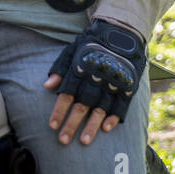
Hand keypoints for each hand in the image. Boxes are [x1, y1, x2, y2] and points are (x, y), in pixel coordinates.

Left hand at [43, 19, 145, 145]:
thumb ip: (60, 68)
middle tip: (63, 141)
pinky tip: (106, 129)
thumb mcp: (72, 50)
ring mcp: (113, 82)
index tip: (52, 126)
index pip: (67, 93)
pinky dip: (114, 117)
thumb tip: (47, 86)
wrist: (121, 32)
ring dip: (92, 125)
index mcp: (81, 69)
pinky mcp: (127, 85)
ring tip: (84, 141)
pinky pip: (121, 105)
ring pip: (101, 108)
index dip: (59, 110)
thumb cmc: (91, 44)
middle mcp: (96, 77)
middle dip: (72, 124)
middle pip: (82, 104)